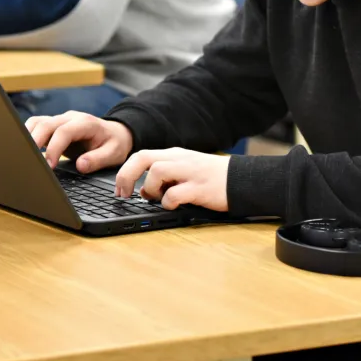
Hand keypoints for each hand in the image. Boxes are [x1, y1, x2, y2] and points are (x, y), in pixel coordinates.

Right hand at [25, 111, 132, 173]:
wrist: (115, 133)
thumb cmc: (114, 144)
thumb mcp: (113, 154)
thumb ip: (97, 159)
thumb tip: (80, 165)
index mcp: (86, 123)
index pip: (64, 131)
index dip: (54, 148)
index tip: (49, 166)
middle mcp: (71, 118)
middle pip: (46, 124)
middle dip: (35, 142)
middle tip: (32, 163)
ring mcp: (61, 120)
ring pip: (38, 122)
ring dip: (29, 137)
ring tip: (26, 157)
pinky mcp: (54, 125)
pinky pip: (37, 125)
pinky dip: (29, 135)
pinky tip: (28, 150)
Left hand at [115, 148, 229, 211]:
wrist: (241, 179)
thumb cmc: (211, 178)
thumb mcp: (185, 170)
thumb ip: (164, 176)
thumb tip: (141, 190)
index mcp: (174, 155)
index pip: (141, 155)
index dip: (124, 171)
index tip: (119, 189)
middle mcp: (179, 160)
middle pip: (143, 158)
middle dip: (126, 175)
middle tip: (124, 194)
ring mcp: (190, 173)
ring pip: (156, 171)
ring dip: (150, 188)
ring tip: (157, 198)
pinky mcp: (200, 188)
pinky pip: (175, 194)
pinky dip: (168, 202)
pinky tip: (173, 206)